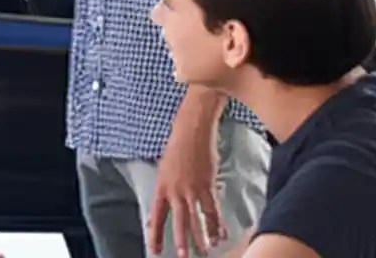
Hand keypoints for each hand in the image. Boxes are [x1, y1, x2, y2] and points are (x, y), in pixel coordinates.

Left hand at [148, 122, 224, 257]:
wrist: (192, 131)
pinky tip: (221, 234)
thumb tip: (169, 204)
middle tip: (182, 257)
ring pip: (198, 219)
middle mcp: (176, 191)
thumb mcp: (165, 168)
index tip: (154, 249)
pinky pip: (213, 210)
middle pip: (178, 222)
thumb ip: (167, 188)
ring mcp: (192, 190)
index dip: (155, 234)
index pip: (156, 216)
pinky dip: (217, 223)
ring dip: (202, 238)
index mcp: (161, 187)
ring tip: (205, 251)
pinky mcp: (208, 186)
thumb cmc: (177, 147)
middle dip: (180, 242)